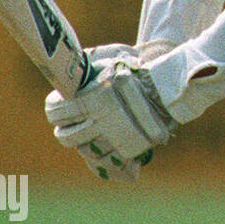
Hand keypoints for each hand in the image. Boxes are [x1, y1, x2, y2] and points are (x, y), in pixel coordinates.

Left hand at [46, 57, 174, 181]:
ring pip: (85, 151)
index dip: (55, 109)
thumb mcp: (110, 60)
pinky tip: (104, 150)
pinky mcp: (129, 150)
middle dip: (67, 130)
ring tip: (93, 133)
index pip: (55, 112)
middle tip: (73, 123)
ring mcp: (115, 138)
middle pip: (66, 136)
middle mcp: (100, 121)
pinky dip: (103, 159)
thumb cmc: (136, 70)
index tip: (60, 107)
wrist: (169, 87)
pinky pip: (107, 162)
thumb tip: (67, 79)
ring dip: (85, 143)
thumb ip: (86, 70)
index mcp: (91, 99)